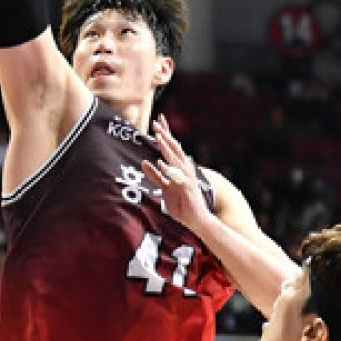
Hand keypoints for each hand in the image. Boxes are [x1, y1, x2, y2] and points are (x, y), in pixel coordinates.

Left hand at [142, 114, 213, 233]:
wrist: (196, 220)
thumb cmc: (182, 204)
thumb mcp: (165, 187)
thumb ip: (155, 176)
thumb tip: (144, 162)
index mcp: (179, 167)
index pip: (172, 146)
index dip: (166, 133)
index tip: (158, 120)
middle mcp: (184, 169)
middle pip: (174, 148)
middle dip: (165, 135)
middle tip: (155, 123)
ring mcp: (186, 177)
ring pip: (175, 159)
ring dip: (166, 147)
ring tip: (158, 136)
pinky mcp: (186, 187)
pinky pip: (175, 176)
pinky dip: (167, 169)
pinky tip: (160, 162)